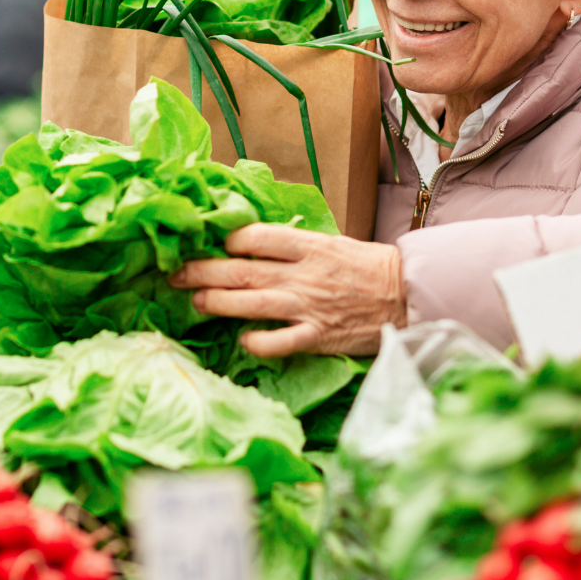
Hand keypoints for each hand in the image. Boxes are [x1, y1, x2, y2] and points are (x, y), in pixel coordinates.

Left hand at [170, 224, 405, 356]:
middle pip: (241, 271)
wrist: (407, 295)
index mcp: (308, 245)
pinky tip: (242, 340)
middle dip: (202, 272)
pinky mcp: (318, 336)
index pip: (255, 237)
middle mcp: (304, 274)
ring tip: (194, 302)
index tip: (206, 244)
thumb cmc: (367, 267)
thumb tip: (251, 243)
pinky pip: (279, 342)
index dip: (225, 240)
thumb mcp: (331, 243)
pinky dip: (257, 342)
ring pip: (251, 304)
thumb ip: (294, 245)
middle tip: (174, 273)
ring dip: (217, 303)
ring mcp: (309, 306)